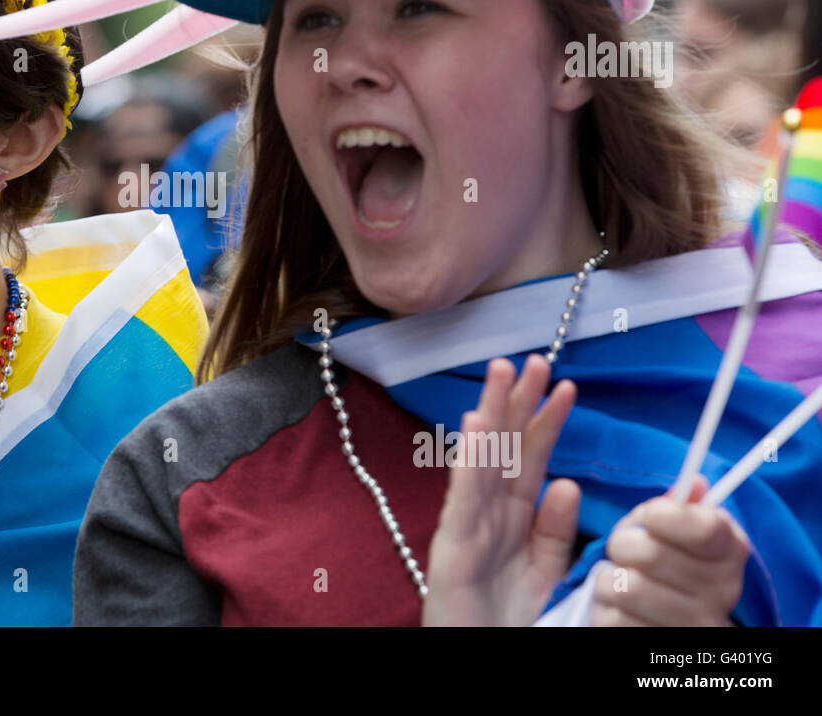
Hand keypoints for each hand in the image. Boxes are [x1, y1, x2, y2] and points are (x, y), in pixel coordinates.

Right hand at [423, 354, 580, 625]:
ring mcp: (467, 525)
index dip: (548, 423)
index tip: (566, 386)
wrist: (476, 660)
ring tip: (503, 372)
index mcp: (515, 521)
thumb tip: (567, 483)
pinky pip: (464, 496)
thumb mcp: (543, 575)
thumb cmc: (505, 624)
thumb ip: (554, 532)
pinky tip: (475, 425)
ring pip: (482, 459)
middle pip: (506, 449)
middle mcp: (489, 514)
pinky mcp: (453, 544)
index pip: (533, 461)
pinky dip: (469, 459)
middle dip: (519, 403)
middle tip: (533, 360)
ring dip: (492, 413)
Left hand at [591, 476, 749, 625]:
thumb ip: (675, 508)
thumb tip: (696, 483)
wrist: (649, 619)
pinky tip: (620, 611)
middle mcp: (723, 592)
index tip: (650, 516)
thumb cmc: (656, 564)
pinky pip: (614, 621)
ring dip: (609, 581)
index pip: (705, 527)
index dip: (666, 516)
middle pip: (650, 553)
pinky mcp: (661, 645)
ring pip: (627, 588)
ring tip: (620, 583)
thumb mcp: (666, 531)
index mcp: (728, 551)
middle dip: (622, 546)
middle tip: (624, 552)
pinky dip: (605, 612)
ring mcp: (696, 625)